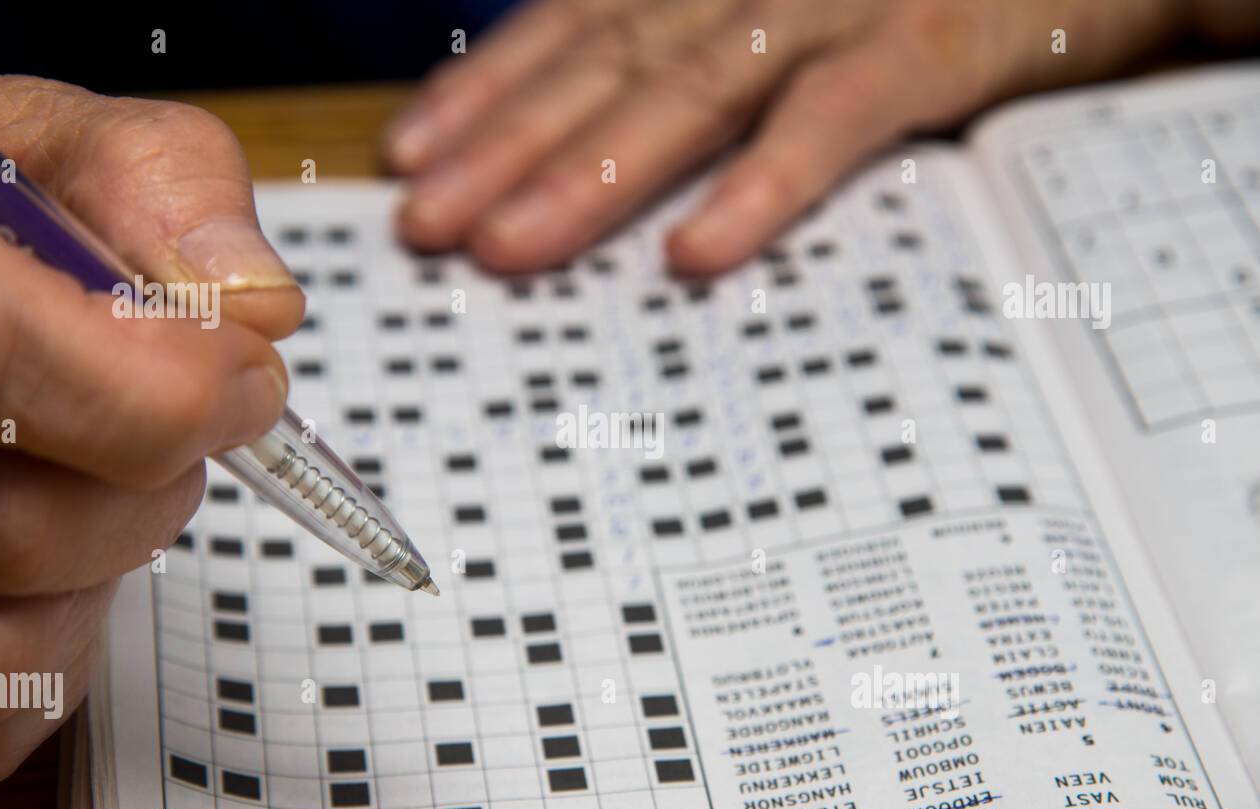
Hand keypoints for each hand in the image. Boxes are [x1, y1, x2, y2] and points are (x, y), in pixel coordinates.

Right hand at [0, 76, 302, 788]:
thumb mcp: (42, 153)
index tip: (246, 381)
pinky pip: (7, 710)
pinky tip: (36, 559)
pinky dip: (67, 642)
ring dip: (111, 563)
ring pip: (16, 642)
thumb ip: (158, 184)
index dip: (150, 383)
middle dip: (158, 479)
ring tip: (77, 479)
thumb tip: (257, 303)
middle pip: (28, 524)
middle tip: (165, 419)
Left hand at [385, 0, 1231, 273]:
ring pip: (691, 89)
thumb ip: (707, 48)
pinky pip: (833, 120)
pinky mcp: (927, 43)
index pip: (576, 24)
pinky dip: (763, 183)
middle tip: (428, 224)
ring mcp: (839, 2)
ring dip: (592, 171)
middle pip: (606, 64)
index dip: (488, 90)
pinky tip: (696, 252)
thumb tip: (619, 133)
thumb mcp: (797, 6)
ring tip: (512, 246)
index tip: (414, 156)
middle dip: (504, 147)